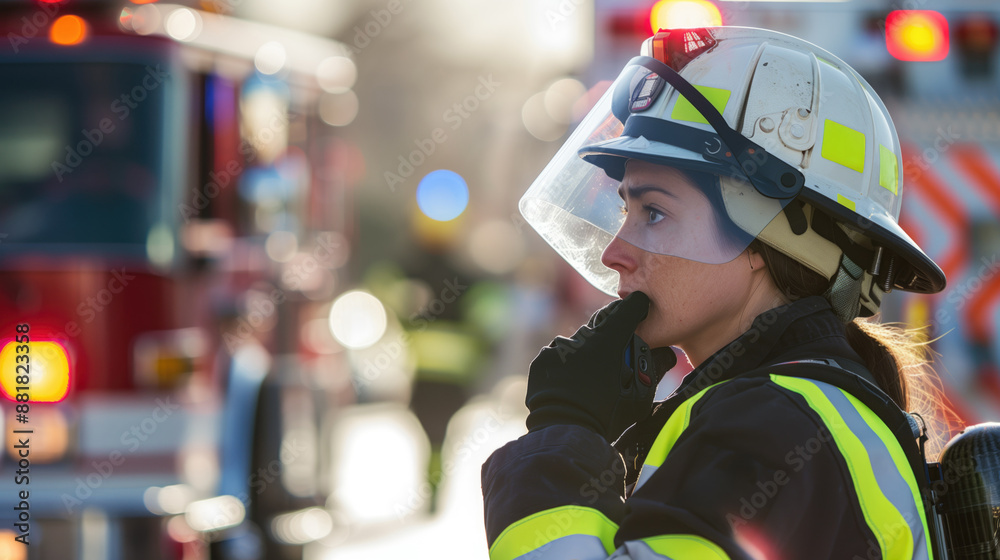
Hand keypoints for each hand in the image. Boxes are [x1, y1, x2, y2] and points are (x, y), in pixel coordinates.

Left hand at [525, 291, 676, 441]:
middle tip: (616, 355)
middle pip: (601, 326)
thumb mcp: (640, 394)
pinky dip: (566, 366)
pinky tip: (571, 384)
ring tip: (590, 378)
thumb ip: (655, 367)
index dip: (636, 307)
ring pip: (578, 343)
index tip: (640, 307)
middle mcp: (583, 337)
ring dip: (586, 354)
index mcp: (609, 340)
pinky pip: (559, 357)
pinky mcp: (543, 360)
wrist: (568, 431)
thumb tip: (668, 353)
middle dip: (611, 336)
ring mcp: (560, 347)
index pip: (627, 308)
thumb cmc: (609, 414)